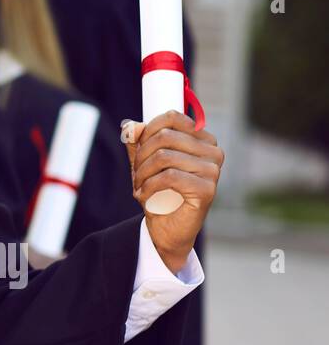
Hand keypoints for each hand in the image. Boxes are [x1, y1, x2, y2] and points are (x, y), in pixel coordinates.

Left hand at [122, 110, 223, 272]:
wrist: (166, 227)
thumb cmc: (158, 191)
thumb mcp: (144, 162)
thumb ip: (138, 141)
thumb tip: (130, 125)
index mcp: (202, 139)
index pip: (172, 118)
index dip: (148, 130)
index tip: (138, 149)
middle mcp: (213, 152)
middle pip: (165, 136)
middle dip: (142, 155)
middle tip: (136, 174)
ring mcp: (213, 170)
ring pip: (164, 156)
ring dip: (142, 173)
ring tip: (140, 186)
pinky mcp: (207, 189)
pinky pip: (169, 176)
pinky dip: (149, 186)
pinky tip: (146, 196)